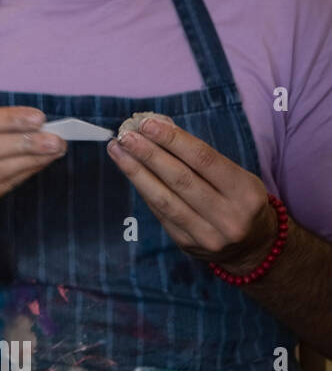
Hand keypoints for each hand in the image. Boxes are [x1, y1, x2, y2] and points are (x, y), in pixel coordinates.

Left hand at [106, 116, 275, 270]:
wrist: (253, 246)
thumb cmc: (239, 200)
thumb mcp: (235, 176)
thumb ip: (200, 156)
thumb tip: (159, 128)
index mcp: (246, 192)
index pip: (204, 159)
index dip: (173, 140)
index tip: (148, 123)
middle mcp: (229, 216)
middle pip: (181, 179)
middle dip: (149, 154)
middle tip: (126, 135)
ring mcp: (208, 235)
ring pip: (164, 199)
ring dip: (136, 172)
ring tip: (117, 150)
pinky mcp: (187, 244)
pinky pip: (159, 212)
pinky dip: (143, 189)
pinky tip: (130, 171)